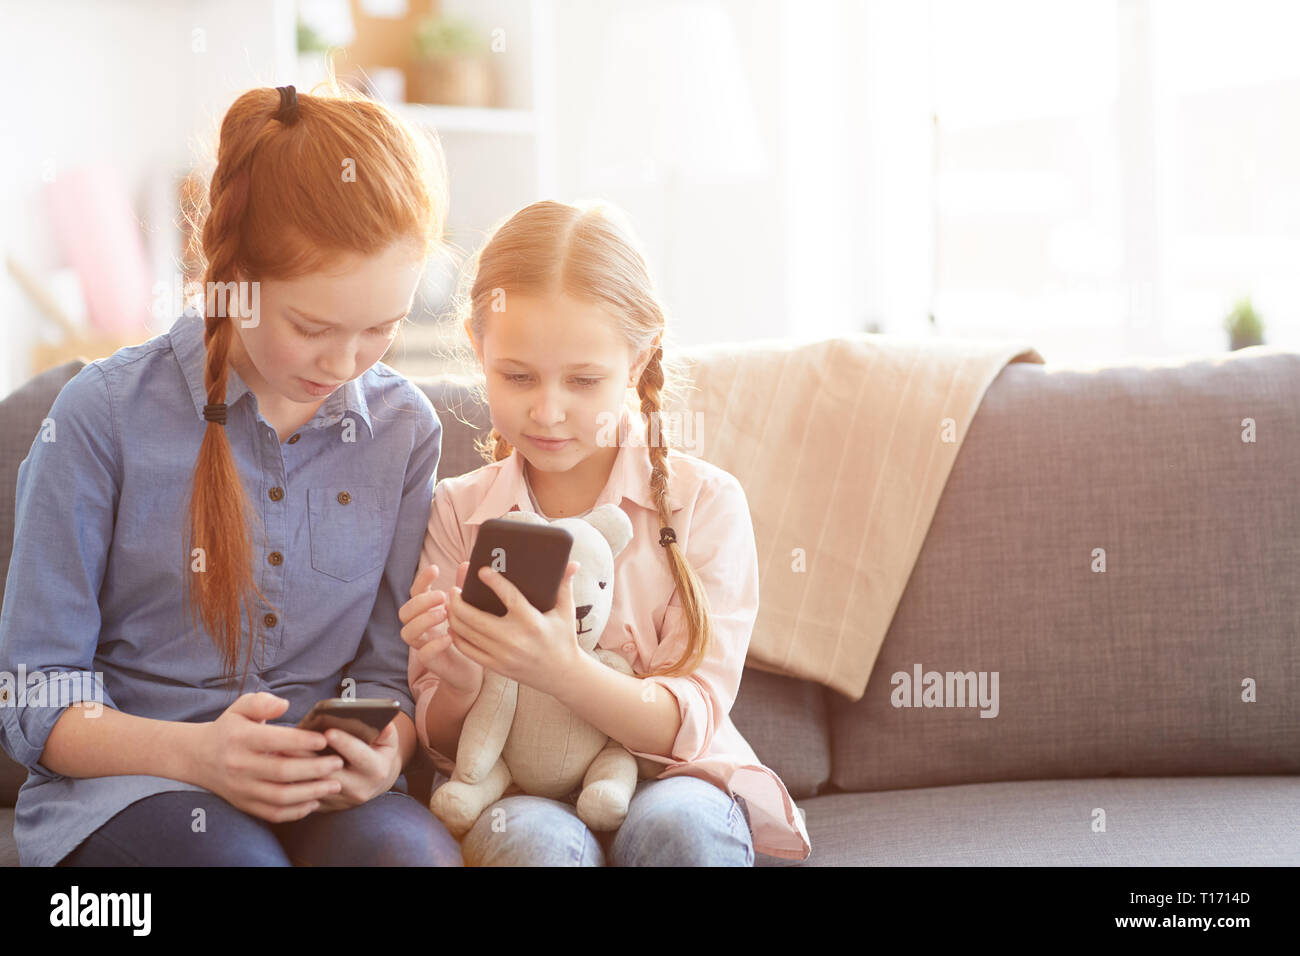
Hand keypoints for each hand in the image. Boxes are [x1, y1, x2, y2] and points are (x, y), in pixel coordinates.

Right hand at [195, 692, 343, 822]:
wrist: (198, 757)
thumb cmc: (229, 729)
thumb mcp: (240, 708)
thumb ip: (261, 702)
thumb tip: (284, 704)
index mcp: (241, 739)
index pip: (274, 741)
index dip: (301, 741)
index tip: (324, 740)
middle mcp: (240, 766)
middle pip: (282, 772)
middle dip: (314, 769)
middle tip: (338, 763)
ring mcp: (242, 789)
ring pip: (280, 797)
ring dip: (311, 793)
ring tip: (335, 784)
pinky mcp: (245, 804)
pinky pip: (273, 814)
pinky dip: (296, 812)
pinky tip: (315, 801)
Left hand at [276, 721, 402, 812]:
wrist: (377, 780)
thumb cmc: (380, 750)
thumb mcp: (388, 738)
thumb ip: (384, 726)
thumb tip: (372, 715)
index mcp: (376, 770)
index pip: (360, 756)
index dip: (345, 743)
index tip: (329, 732)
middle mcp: (359, 789)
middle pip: (329, 772)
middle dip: (308, 756)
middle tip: (289, 741)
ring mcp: (341, 801)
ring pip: (312, 786)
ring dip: (293, 770)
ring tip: (276, 752)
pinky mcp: (326, 806)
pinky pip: (305, 797)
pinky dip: (290, 782)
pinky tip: (275, 767)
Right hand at [399, 561, 483, 696]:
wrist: (472, 668)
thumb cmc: (467, 634)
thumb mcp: (468, 609)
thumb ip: (464, 588)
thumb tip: (467, 563)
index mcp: (427, 611)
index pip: (415, 592)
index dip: (421, 580)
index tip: (435, 568)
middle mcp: (420, 627)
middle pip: (404, 612)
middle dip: (420, 602)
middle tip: (442, 596)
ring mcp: (422, 644)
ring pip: (407, 633)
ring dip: (423, 621)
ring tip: (444, 614)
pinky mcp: (430, 661)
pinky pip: (422, 654)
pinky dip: (433, 644)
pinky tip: (449, 637)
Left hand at [445, 558, 582, 698]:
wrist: (561, 675)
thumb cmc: (563, 638)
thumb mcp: (566, 611)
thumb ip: (564, 585)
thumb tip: (573, 563)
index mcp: (532, 621)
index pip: (509, 597)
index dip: (493, 582)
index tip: (481, 570)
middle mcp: (515, 639)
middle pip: (475, 618)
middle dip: (458, 602)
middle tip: (453, 590)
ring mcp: (502, 654)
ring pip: (467, 633)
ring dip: (454, 617)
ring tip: (451, 605)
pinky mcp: (496, 666)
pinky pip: (468, 650)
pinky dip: (457, 637)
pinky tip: (454, 626)